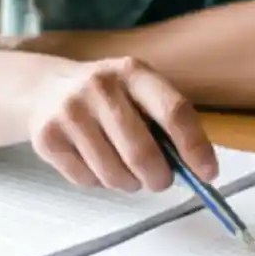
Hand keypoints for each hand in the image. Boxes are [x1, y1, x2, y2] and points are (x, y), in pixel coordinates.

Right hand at [26, 57, 218, 191]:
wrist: (46, 88)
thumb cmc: (110, 97)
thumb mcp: (139, 91)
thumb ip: (166, 123)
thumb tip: (194, 169)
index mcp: (134, 72)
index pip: (174, 111)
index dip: (195, 146)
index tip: (208, 173)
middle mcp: (101, 87)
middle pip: (142, 152)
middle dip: (159, 177)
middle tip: (161, 181)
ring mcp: (70, 112)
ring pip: (114, 174)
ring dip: (129, 183)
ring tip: (126, 170)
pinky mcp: (48, 138)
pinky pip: (87, 180)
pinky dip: (100, 182)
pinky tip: (96, 162)